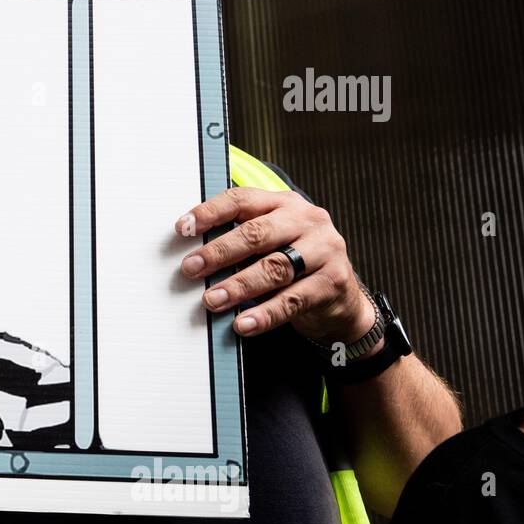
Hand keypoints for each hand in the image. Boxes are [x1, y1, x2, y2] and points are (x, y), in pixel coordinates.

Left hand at [175, 188, 374, 344]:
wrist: (340, 297)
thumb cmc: (292, 264)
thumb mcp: (268, 244)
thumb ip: (239, 242)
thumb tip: (193, 257)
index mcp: (283, 203)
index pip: (242, 200)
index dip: (210, 212)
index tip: (183, 228)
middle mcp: (306, 220)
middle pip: (256, 233)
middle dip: (219, 252)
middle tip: (190, 269)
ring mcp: (324, 249)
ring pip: (274, 267)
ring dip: (238, 286)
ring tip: (212, 300)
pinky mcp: (332, 281)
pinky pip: (292, 300)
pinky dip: (264, 314)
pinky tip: (242, 324)